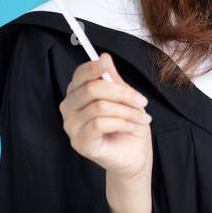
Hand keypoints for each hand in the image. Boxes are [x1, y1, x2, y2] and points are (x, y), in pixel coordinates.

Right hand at [59, 52, 152, 181]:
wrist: (134, 155)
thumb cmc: (128, 125)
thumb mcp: (125, 98)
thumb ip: (113, 80)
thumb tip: (104, 57)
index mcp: (78, 93)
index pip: (80, 75)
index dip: (93, 67)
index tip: (107, 63)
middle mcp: (69, 108)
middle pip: (91, 89)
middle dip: (122, 93)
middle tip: (142, 101)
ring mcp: (71, 127)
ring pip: (99, 107)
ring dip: (126, 111)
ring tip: (141, 117)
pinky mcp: (80, 143)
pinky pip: (98, 124)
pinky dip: (120, 123)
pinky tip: (130, 126)